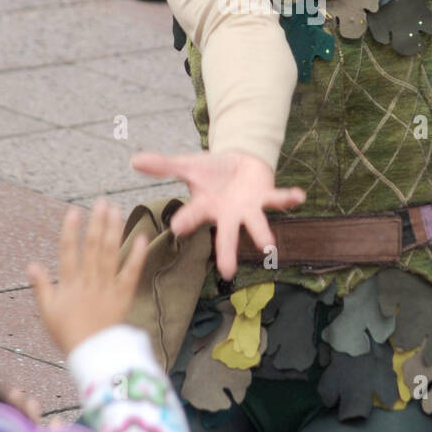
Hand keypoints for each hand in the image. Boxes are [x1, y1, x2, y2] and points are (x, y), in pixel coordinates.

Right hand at [28, 201, 147, 355]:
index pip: (68, 251)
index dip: (71, 230)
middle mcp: (88, 281)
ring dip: (114, 230)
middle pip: (93, 246)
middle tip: (101, 201)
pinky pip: (131, 272)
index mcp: (69, 283)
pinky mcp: (124, 295)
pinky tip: (142, 238)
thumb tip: (31, 264)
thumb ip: (41, 286)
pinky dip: (137, 255)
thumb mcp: (48, 312)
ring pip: (110, 253)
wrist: (92, 354)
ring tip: (116, 210)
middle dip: (97, 222)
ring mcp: (107, 286)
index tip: (74, 211)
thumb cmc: (68, 334)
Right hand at [130, 149, 304, 280]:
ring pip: (255, 225)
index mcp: (206, 208)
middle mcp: (228, 214)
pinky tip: (299, 197)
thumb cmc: (211, 171)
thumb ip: (162, 165)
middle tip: (227, 272)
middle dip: (227, 252)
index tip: (176, 228)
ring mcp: (248, 209)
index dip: (186, 221)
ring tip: (270, 247)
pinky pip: (278, 199)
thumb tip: (132, 159)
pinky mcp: (265, 197)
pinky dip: (288, 198)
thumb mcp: (186, 165)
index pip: (193, 216)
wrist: (238, 163)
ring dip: (263, 235)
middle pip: (226, 235)